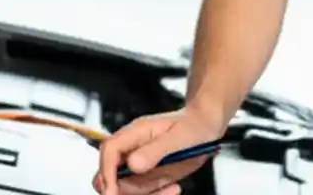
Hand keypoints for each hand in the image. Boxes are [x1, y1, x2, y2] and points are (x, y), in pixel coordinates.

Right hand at [92, 103, 226, 194]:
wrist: (205, 127)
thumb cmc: (194, 125)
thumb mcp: (179, 137)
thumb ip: (156, 149)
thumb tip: (133, 164)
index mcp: (135, 133)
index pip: (109, 151)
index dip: (107, 172)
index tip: (113, 192)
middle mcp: (131, 148)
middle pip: (111, 174)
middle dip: (127, 189)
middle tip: (155, 188)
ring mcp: (138, 162)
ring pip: (126, 188)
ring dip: (149, 193)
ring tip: (173, 186)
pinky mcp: (147, 174)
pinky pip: (143, 192)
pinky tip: (175, 188)